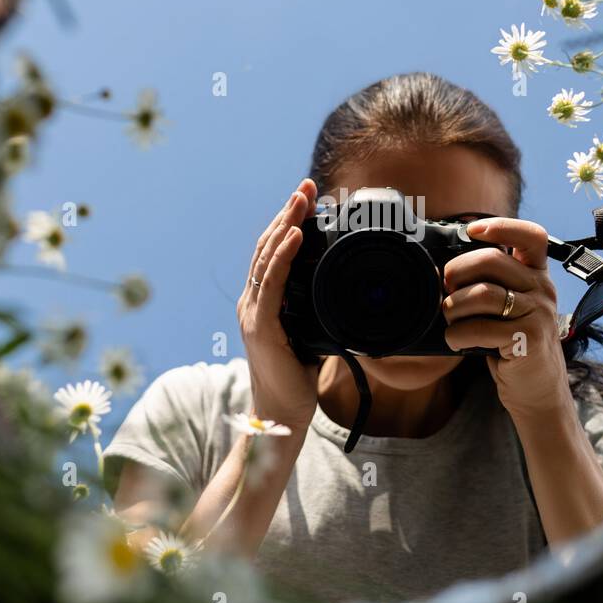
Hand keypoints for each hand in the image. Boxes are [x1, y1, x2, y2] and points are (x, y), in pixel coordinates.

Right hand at [237, 179, 319, 427]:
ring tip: (301, 199)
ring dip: (285, 224)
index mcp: (263, 302)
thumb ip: (322, 313)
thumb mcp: (314, 336)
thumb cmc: (297, 379)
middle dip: (288, 212)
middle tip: (306, 186)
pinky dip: (284, 256)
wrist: (282, 417)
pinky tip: (295, 237)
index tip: (306, 199)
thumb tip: (349, 294)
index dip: (288, 222)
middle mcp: (252, 302)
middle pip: (268, 246)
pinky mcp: (261, 327)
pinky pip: (272, 284)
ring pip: (268, 257)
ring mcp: (253, 313)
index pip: (273, 252)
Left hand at [440, 217, 573, 421]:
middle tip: (446, 289)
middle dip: (457, 272)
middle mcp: (543, 289)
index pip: (531, 236)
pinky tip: (457, 341)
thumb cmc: (512, 345)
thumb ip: (490, 285)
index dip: (501, 226)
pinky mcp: (528, 339)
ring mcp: (539, 314)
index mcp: (537, 276)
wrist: (537, 392)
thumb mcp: (508, 309)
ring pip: (481, 293)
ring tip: (450, 320)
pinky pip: (479, 328)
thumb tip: (443, 272)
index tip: (471, 230)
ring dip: (453, 307)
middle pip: (491, 260)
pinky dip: (457, 335)